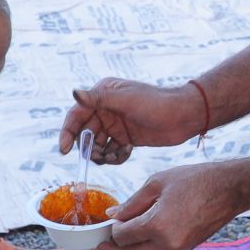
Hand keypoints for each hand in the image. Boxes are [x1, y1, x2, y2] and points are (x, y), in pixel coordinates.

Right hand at [58, 77, 205, 158]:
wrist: (185, 116)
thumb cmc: (157, 103)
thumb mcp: (126, 100)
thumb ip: (99, 99)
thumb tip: (74, 92)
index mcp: (103, 95)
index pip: (77, 115)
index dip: (68, 132)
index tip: (64, 150)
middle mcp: (106, 109)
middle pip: (85, 133)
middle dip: (87, 147)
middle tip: (98, 156)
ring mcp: (116, 125)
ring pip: (97, 145)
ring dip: (101, 154)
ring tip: (114, 155)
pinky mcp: (126, 138)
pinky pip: (111, 152)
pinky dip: (114, 157)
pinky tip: (125, 153)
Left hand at [105, 161, 244, 249]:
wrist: (230, 189)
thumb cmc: (195, 179)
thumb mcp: (157, 183)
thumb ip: (132, 202)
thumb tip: (112, 215)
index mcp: (158, 225)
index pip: (123, 236)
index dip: (112, 230)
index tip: (108, 221)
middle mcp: (167, 243)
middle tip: (102, 243)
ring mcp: (178, 249)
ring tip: (119, 240)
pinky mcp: (186, 248)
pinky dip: (145, 248)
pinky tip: (140, 236)